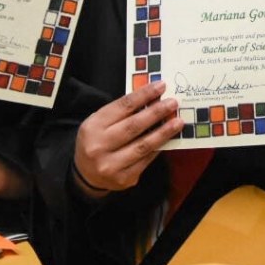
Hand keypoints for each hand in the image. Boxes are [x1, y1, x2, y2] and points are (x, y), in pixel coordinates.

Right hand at [72, 80, 181, 196]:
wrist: (86, 175)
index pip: (123, 107)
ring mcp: (111, 165)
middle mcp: (99, 146)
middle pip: (134, 126)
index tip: (161, 86)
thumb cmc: (97, 141)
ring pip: (143, 145)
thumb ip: (122, 112)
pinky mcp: (124, 178)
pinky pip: (146, 160)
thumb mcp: (100, 122)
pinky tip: (169, 138)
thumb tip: (152, 98)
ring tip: (178, 122)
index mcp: (93, 127)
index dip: (144, 95)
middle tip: (173, 103)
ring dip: (164, 132)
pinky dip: (159, 147)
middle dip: (156, 112)